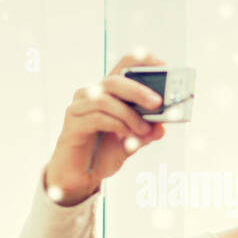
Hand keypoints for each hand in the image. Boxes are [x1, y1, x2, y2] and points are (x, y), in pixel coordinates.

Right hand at [44, 51, 168, 205]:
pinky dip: (117, 125)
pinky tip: (128, 135)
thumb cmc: (105, 153)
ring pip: (105, 99)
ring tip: (143, 130)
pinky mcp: (73, 124)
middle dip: (139, 90)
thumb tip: (162, 126)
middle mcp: (91, 94)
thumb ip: (146, 133)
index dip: (142, 61)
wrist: (81, 175)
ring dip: (129, 114)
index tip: (164, 65)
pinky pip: (96, 117)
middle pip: (114, 80)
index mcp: (108, 93)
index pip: (123, 67)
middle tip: (158, 103)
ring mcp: (79, 107)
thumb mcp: (133, 142)